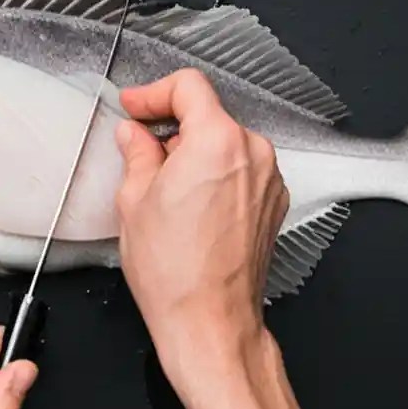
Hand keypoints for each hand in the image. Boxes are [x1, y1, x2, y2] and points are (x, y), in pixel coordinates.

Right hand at [114, 68, 289, 400]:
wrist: (209, 321)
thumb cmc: (175, 273)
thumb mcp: (134, 200)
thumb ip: (136, 153)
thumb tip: (135, 136)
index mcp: (217, 141)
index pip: (188, 87)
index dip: (153, 93)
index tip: (135, 107)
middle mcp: (252, 154)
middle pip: (209, 115)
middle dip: (172, 128)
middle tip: (140, 152)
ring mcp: (268, 180)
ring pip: (226, 144)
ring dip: (195, 153)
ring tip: (164, 189)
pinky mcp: (273, 203)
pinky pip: (241, 171)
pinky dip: (216, 175)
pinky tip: (190, 206)